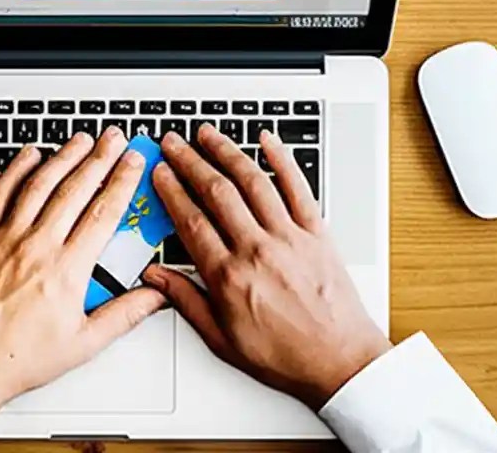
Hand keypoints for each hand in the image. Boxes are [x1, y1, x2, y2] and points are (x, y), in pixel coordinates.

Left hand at [0, 128, 166, 452]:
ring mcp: (4, 239)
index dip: (122, 181)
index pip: (104, 212)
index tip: (133, 161)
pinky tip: (29, 156)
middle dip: (99, 158)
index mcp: (66, 271)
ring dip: (64, 156)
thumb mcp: (83, 343)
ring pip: (40, 184)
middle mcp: (36, 247)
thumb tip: (155, 296)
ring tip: (81, 139)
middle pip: (76, 189)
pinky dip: (15, 170)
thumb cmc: (18, 358)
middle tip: (113, 138)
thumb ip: (124, 314)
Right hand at [141, 124, 390, 409]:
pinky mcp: (317, 233)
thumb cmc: (286, 356)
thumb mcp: (222, 340)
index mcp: (229, 277)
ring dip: (226, 152)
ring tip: (208, 134)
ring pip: (252, 182)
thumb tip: (155, 277)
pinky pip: (298, 187)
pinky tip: (267, 140)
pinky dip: (282, 159)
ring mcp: (289, 238)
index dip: (170, 191)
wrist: (341, 362)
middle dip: (189, 162)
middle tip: (173, 143)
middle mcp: (257, 250)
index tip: (160, 173)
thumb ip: (186, 302)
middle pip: (215, 192)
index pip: (190, 220)